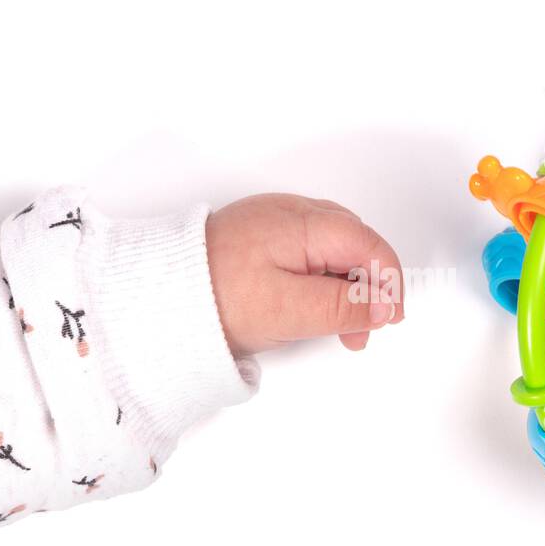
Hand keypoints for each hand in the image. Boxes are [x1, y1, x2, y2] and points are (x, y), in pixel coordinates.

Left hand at [206, 194, 404, 353]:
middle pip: (355, 243)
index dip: (388, 283)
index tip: (388, 319)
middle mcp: (292, 213)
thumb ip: (341, 306)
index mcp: (303, 222)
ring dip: (345, 286)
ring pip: (333, 248)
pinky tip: (311, 305)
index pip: (368, 244)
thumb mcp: (287, 310)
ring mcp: (276, 222)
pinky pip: (308, 251)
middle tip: (360, 332)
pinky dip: (321, 278)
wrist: (156, 296)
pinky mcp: (261, 237)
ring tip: (336, 326)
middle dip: (368, 287)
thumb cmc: (214, 299)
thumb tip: (382, 307)